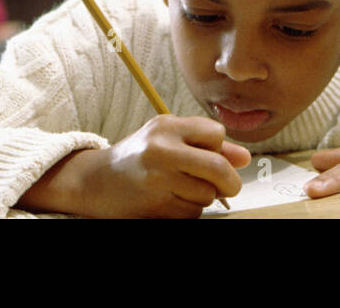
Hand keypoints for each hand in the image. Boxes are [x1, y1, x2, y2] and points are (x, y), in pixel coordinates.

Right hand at [19, 115, 250, 217]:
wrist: (95, 182)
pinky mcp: (156, 204)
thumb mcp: (166, 139)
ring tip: (181, 188)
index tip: (212, 155)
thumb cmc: (137, 157)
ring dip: (203, 197)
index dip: (220, 148)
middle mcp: (162, 149)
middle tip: (228, 186)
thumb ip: (205, 145)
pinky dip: (189, 210)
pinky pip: (192, 212)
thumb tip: (244, 157)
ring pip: (207, 194)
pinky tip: (171, 200)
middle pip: (218, 167)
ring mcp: (158, 178)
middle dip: (229, 181)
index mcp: (166, 126)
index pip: (216, 134)